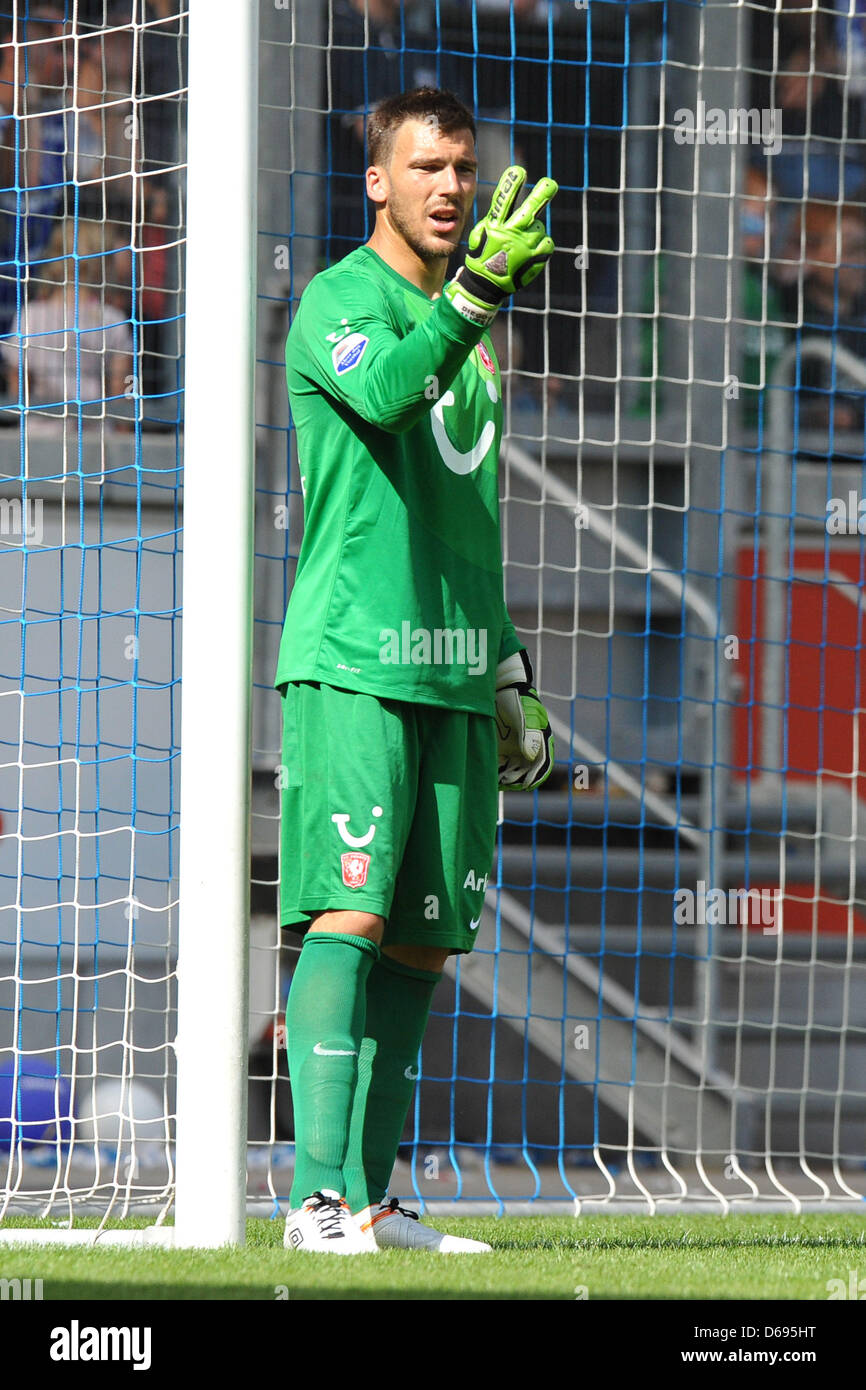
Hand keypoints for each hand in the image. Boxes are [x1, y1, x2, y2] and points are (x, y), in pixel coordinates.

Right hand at [444, 166, 557, 325]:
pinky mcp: (538, 255)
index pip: (504, 201)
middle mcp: (512, 234)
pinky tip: (530, 254)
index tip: (519, 170)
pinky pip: (547, 242)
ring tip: (522, 246)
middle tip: (551, 184)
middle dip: (541, 194)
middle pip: (530, 209)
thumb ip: (491, 222)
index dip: (511, 184)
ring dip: (534, 231)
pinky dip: (541, 245)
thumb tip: (504, 212)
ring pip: (539, 226)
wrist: (487, 287)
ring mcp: (527, 245)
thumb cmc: (482, 259)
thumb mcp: (479, 237)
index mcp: (495, 227)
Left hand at [494, 650, 553, 789]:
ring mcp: (514, 752)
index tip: (526, 785)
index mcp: (541, 743)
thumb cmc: (518, 701)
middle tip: (506, 781)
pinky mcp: (500, 751)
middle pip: (526, 773)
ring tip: (496, 781)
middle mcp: (529, 751)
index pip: (542, 765)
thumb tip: (531, 757)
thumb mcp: (525, 715)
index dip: (535, 777)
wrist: (501, 691)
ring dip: (505, 779)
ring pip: (512, 772)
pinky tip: (488, 775)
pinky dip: (496, 773)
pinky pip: (500, 767)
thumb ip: (529, 734)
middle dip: (517, 780)